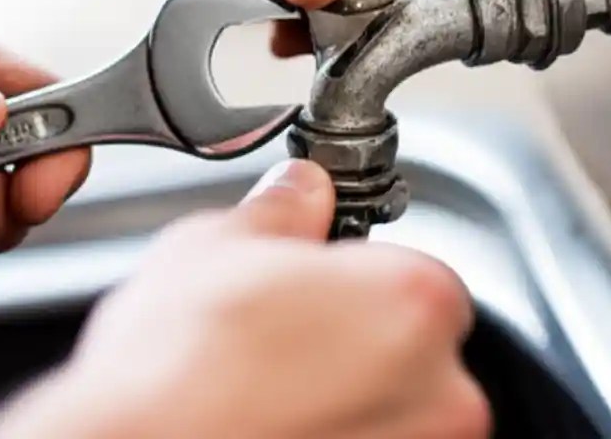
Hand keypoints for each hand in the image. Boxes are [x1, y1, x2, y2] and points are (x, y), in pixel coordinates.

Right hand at [0, 160, 488, 438]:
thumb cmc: (170, 373)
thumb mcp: (210, 246)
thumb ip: (280, 212)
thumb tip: (299, 194)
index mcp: (412, 300)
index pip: (414, 271)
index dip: (354, 276)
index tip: (313, 281)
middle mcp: (440, 389)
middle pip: (413, 346)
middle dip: (356, 337)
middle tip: (281, 334)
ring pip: (392, 407)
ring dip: (345, 392)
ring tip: (266, 383)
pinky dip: (332, 432)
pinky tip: (272, 420)